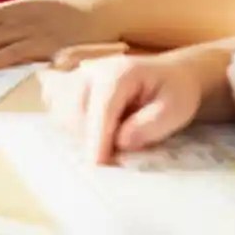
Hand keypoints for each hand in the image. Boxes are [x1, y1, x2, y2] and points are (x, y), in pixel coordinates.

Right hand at [40, 51, 213, 164]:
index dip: (98, 137)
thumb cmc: (174, 91)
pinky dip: (72, 125)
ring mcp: (77, 76)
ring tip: (109, 138)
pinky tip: (93, 129)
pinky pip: (58, 108)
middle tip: (118, 153)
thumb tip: (121, 141)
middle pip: (76, 110)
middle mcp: (91, 70)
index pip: (101, 107)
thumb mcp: (176, 109)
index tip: (97, 164)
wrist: (168, 74)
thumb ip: (150, 125)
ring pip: (64, 112)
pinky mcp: (70, 85)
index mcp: (119, 72)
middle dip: (92, 138)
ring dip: (81, 133)